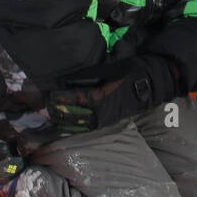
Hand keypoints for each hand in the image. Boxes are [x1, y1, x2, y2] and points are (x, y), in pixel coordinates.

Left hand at [48, 54, 178, 130]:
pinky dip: (73, 127)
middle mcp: (101, 112)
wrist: (152, 85)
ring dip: (63, 121)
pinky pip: (85, 127)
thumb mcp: (111, 68)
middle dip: (57, 111)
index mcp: (101, 97)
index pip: (75, 99)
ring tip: (50, 116)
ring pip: (77, 125)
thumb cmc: (132, 72)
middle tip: (44, 106)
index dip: (60, 97)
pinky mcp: (106, 122)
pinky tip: (64, 125)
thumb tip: (66, 79)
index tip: (48, 94)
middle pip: (73, 115)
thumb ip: (88, 75)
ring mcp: (104, 119)